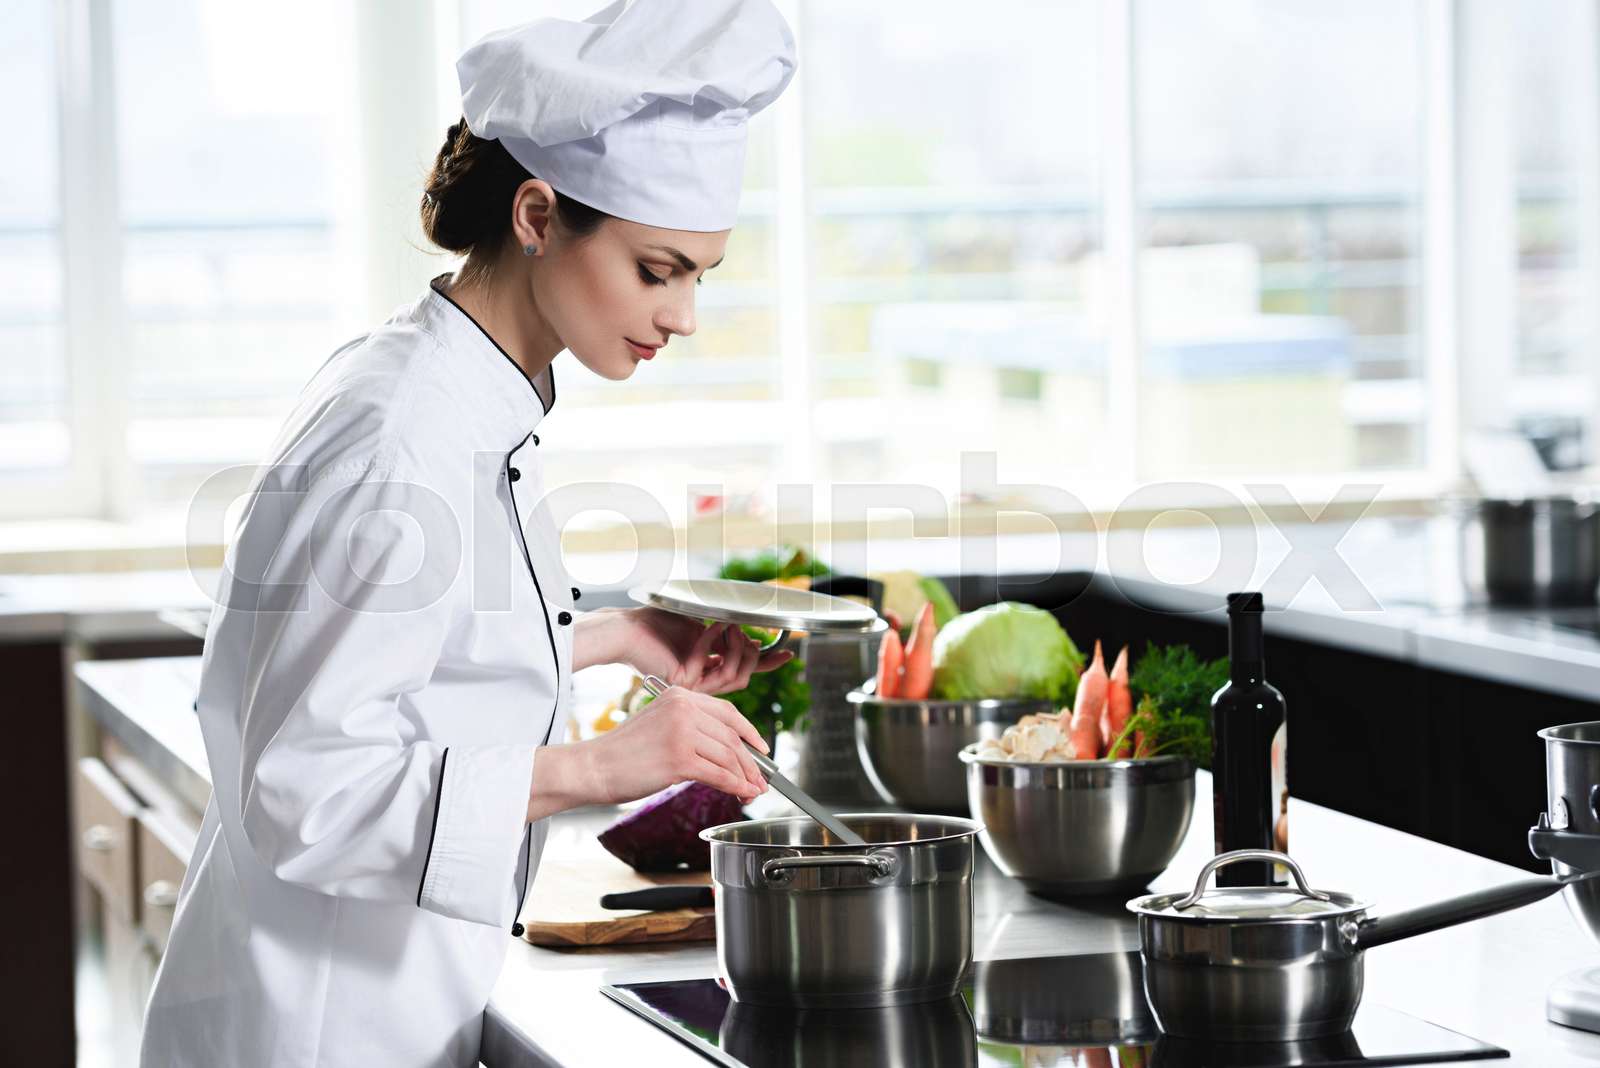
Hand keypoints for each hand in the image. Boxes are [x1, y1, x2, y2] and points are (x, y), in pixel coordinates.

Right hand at [572, 683, 769, 805]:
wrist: (594, 766)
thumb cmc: (624, 752)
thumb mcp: (661, 725)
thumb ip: (693, 730)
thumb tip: (730, 754)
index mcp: (680, 695)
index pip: (728, 712)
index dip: (750, 732)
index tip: (762, 748)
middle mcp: (683, 708)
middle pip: (732, 736)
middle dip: (751, 762)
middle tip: (760, 780)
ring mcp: (681, 732)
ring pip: (729, 757)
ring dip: (745, 778)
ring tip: (751, 791)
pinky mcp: (679, 759)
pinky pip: (719, 774)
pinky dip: (735, 786)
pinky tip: (739, 793)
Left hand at [620, 607, 793, 694]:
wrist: (629, 629)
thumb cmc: (659, 624)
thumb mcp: (703, 627)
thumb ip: (726, 637)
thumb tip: (754, 640)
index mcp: (707, 668)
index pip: (744, 670)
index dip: (767, 663)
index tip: (786, 653)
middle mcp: (701, 682)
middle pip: (743, 676)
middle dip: (750, 653)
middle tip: (744, 632)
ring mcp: (693, 687)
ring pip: (734, 676)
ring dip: (736, 648)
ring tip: (728, 627)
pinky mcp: (685, 685)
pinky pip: (715, 669)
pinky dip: (716, 642)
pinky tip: (710, 626)